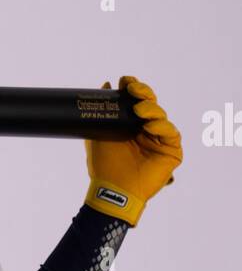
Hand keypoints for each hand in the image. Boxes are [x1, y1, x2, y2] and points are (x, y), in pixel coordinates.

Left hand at [84, 76, 181, 225]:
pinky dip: (162, 127)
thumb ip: (102, 113)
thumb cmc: (104, 166)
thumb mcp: (98, 135)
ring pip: (162, 117)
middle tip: (132, 89)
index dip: (134, 89)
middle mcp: (147, 131)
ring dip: (152, 110)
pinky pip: (172, 134)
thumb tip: (105, 86)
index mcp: (132, 125)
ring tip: (139, 110)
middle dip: (144, 93)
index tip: (125, 81)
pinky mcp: (171, 153)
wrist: (110, 189)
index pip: (137, 101)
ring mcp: (160, 141)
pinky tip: (150, 126)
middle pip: (152, 105)